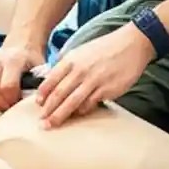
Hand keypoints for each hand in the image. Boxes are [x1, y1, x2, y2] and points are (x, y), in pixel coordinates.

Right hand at [0, 44, 45, 111]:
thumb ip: (36, 87)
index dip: (11, 100)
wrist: (21, 45)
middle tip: (8, 106)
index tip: (16, 103)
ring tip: (0, 102)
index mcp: (14, 60)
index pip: (7, 87)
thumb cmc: (31, 62)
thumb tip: (33, 105)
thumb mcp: (40, 72)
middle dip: (1, 104)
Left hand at [34, 23, 155, 127]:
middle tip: (41, 122)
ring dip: (60, 115)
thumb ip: (67, 64)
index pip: (51, 79)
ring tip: (53, 124)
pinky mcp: (107, 89)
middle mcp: (80, 70)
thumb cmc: (105, 48)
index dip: (43, 94)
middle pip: (59, 94)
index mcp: (71, 59)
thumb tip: (53, 78)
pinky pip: (90, 103)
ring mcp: (93, 80)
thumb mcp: (81, 50)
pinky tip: (78, 115)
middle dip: (48, 110)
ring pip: (72, 102)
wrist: (131, 44)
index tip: (38, 104)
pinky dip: (82, 110)